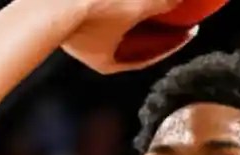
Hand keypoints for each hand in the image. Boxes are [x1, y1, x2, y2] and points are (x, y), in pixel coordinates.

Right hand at [63, 0, 194, 74]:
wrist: (49, 0)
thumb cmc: (92, 7)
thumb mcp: (135, 7)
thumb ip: (162, 5)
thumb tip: (181, 1)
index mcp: (108, 62)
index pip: (150, 55)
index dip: (173, 42)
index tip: (190, 30)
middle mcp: (93, 52)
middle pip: (134, 40)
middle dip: (155, 27)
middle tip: (176, 15)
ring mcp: (81, 34)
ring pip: (118, 25)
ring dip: (137, 14)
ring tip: (155, 3)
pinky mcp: (72, 13)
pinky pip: (106, 12)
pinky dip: (121, 8)